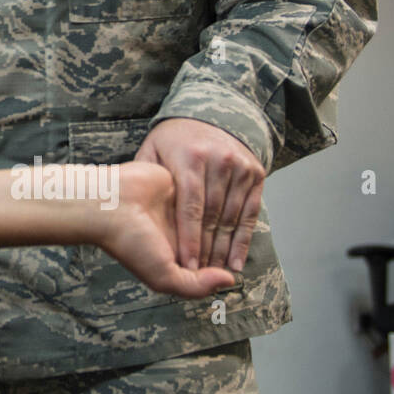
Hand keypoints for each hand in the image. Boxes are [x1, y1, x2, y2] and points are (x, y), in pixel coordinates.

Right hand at [98, 161, 237, 298]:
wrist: (110, 203)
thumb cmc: (130, 242)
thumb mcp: (163, 276)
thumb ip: (196, 285)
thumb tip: (230, 282)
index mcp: (175, 256)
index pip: (209, 264)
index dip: (224, 265)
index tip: (235, 266)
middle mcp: (180, 233)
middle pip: (214, 240)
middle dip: (226, 244)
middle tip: (235, 242)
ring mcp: (181, 210)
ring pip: (213, 217)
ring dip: (223, 218)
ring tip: (233, 220)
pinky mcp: (182, 185)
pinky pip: (207, 193)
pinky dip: (214, 197)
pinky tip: (226, 199)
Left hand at [135, 118, 264, 271]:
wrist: (209, 116)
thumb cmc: (173, 141)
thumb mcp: (152, 149)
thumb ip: (146, 176)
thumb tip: (137, 208)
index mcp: (190, 157)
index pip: (191, 206)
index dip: (190, 238)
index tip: (187, 265)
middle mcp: (219, 162)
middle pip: (213, 215)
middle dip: (207, 249)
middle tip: (199, 277)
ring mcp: (240, 167)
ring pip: (233, 217)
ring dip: (225, 249)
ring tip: (215, 276)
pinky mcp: (256, 174)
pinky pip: (251, 213)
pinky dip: (243, 239)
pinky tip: (235, 262)